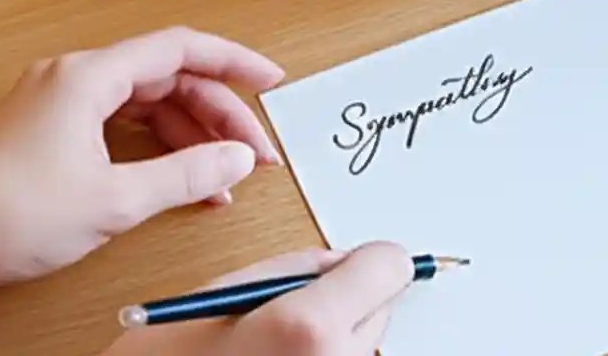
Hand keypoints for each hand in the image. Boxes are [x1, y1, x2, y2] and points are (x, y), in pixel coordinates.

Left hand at [0, 26, 284, 289]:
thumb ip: (188, 174)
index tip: (271, 80)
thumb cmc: (7, 216)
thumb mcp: (116, 199)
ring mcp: (59, 104)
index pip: (179, 49)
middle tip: (255, 154)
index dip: (234, 62)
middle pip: (168, 80)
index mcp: (87, 77)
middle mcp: (73, 79)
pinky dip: (157, 150)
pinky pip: (121, 126)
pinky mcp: (51, 132)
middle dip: (218, 116)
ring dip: (191, 138)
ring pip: (147, 106)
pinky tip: (182, 181)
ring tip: (225, 179)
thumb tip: (237, 159)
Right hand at [104, 242, 413, 355]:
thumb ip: (292, 269)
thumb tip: (342, 263)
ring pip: (362, 345)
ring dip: (335, 337)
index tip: (347, 264)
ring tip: (272, 350)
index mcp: (308, 327)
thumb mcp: (219, 295)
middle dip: (349, 299)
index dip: (367, 260)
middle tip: (290, 312)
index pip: (389, 267)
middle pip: (382, 307)